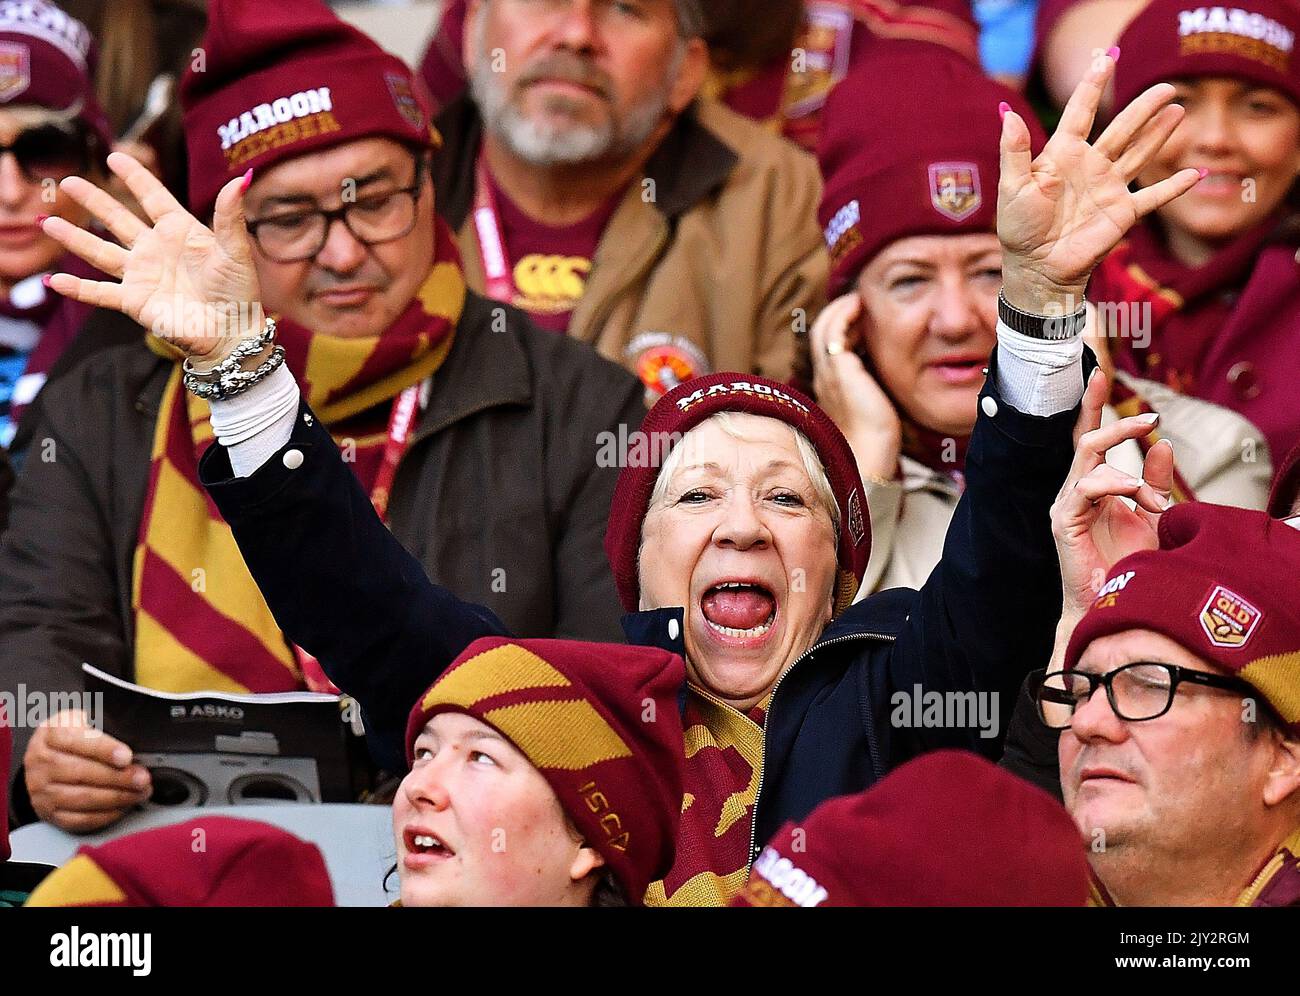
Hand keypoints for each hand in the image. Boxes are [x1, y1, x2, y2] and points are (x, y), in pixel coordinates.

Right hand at [24, 709, 151, 833]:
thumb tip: (137, 739)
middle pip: (82, 773)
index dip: (104, 750)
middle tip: (142, 778)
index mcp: (51, 733)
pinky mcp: (47, 812)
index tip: (126, 757)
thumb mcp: (86, 719)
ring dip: (117, 797)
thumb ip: (107, 727)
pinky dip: (106, 815)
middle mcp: (40, 762)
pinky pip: (78, 819)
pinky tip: (124, 807)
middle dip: (118, 777)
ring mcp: (41, 789)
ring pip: (82, 798)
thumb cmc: (74, 736)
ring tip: (139, 793)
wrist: (46, 756)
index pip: (76, 741)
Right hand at [40, 152, 262, 364]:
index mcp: (181, 232)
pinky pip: (100, 293)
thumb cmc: (238, 292)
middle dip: (94, 200)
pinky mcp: (135, 302)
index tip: (115, 157)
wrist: (232, 333)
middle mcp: (156, 250)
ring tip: (48, 222)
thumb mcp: (236, 251)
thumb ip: (230, 216)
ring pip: (101, 253)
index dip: (136, 177)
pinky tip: (54, 281)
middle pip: (118, 219)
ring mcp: (143, 275)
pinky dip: (77, 289)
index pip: (154, 198)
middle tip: (69, 182)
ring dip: (75, 238)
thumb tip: (241, 179)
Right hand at [808, 292, 901, 480]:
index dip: (842, 328)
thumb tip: (889, 377)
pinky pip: (834, 330)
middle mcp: (825, 377)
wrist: (869, 455)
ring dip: (840, 308)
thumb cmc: (876, 439)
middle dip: (839, 312)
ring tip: (859, 299)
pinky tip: (860, 306)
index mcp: (831, 387)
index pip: (827, 347)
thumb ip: (875, 388)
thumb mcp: (875, 406)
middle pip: (820, 332)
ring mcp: (829, 372)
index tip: (862, 317)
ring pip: (823, 327)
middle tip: (861, 302)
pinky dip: (844, 313)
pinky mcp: (840, 368)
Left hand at [997, 49, 1200, 313]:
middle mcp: (1090, 166)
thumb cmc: (1018, 228)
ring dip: (1160, 133)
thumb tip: (1007, 112)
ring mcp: (1109, 188)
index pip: (1080, 113)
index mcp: (1062, 155)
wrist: (1036, 267)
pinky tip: (1196, 173)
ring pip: (1140, 153)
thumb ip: (1013, 150)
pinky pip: (1154, 196)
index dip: (1092, 86)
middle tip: (1166, 86)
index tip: (1106, 59)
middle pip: (1121, 128)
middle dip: (1143, 107)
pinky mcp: (1123, 212)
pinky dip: (1175, 187)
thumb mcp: (1012, 186)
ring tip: (1178, 109)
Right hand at [1052, 368, 1173, 619]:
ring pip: (1088, 459)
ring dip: (1127, 465)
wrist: (1112, 604)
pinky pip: (1087, 488)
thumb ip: (1153, 481)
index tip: (1099, 373)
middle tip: (1151, 418)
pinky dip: (1114, 485)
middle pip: (1087, 441)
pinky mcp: (1064, 521)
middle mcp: (1074, 491)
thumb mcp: (1150, 515)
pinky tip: (1134, 495)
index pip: (1089, 438)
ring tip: (1154, 496)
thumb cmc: (1129, 566)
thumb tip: (1162, 444)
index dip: (1092, 406)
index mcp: (1092, 486)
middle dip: (1115, 421)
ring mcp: (1066, 505)